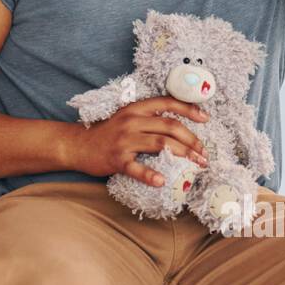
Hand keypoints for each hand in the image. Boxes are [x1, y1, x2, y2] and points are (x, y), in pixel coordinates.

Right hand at [66, 97, 208, 186]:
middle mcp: (131, 121)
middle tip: (204, 154)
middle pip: (170, 126)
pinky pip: (136, 168)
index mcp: (136, 108)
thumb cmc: (107, 133)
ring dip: (184, 154)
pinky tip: (162, 181)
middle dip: (193, 140)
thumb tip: (178, 127)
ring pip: (161, 143)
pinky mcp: (116, 159)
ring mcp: (124, 140)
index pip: (167, 103)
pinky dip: (150, 175)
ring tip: (197, 165)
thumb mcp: (127, 118)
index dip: (189, 109)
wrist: (77, 145)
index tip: (206, 119)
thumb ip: (148, 118)